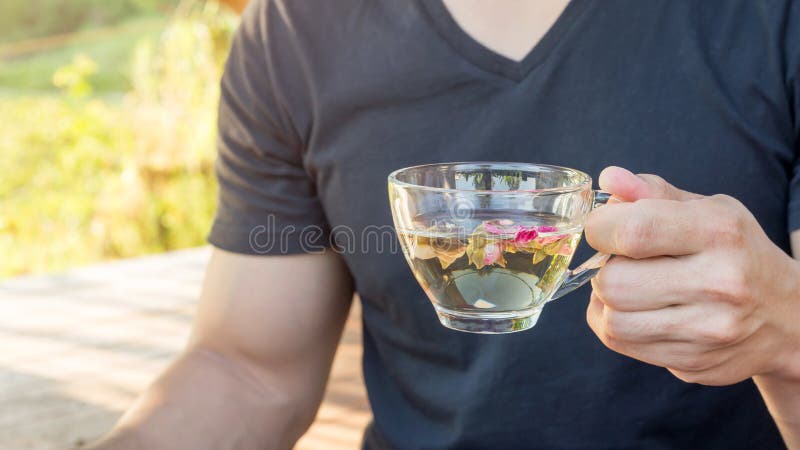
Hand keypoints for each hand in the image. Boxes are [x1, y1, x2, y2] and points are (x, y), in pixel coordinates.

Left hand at [584, 167, 799, 385]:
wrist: (788, 319)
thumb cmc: (737, 253)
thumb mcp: (710, 210)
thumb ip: (655, 192)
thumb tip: (610, 179)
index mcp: (720, 232)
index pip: (634, 230)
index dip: (600, 227)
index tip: (602, 226)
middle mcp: (718, 283)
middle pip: (614, 281)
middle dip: (604, 267)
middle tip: (621, 260)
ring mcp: (707, 329)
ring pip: (612, 318)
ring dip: (606, 299)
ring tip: (629, 285)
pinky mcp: (693, 361)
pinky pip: (620, 342)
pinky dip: (614, 323)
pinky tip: (636, 309)